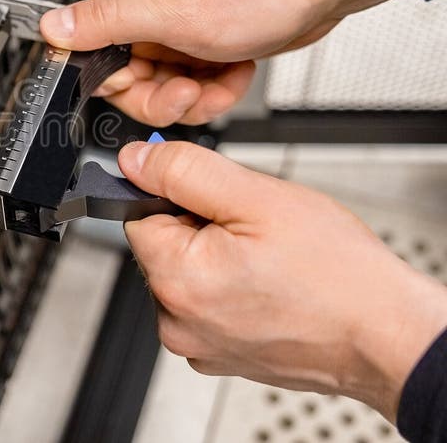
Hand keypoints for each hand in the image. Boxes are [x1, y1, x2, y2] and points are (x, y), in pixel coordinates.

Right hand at [40, 0, 417, 125]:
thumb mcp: (170, 11)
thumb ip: (106, 21)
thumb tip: (53, 27)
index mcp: (130, 2)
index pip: (96, 62)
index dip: (123, 86)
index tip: (152, 83)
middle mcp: (150, 18)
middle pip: (133, 85)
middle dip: (166, 97)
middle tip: (191, 86)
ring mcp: (180, 34)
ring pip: (166, 92)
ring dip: (198, 95)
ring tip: (220, 78)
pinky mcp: (207, 48)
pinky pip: (198, 88)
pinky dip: (219, 89)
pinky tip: (235, 71)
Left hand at [117, 140, 446, 420]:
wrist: (386, 334)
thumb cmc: (336, 273)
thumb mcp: (256, 196)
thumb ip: (184, 171)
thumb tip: (133, 162)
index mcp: (175, 280)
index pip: (138, 215)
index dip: (179, 197)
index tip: (218, 202)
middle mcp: (176, 322)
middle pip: (162, 247)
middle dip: (200, 229)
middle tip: (254, 233)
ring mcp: (197, 346)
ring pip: (185, 276)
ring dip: (217, 260)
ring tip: (267, 263)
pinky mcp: (219, 357)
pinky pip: (206, 307)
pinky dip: (230, 292)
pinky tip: (268, 288)